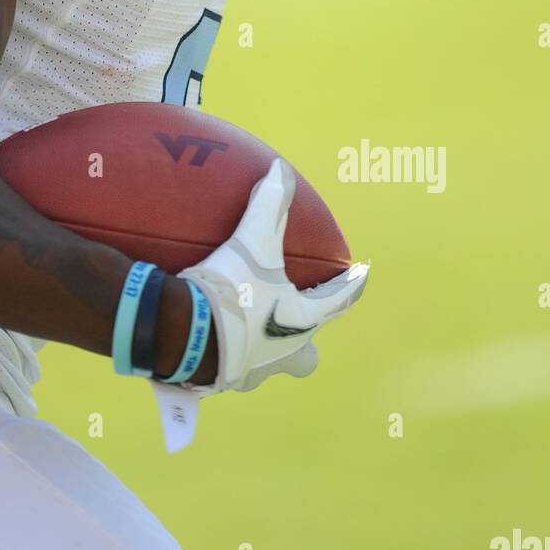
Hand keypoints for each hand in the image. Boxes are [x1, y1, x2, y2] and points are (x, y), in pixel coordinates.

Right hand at [178, 157, 368, 394]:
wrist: (186, 335)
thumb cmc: (233, 290)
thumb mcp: (253, 241)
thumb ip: (270, 203)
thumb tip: (282, 168)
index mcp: (300, 322)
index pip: (338, 300)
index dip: (351, 284)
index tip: (362, 273)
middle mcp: (281, 354)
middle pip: (305, 357)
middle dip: (303, 341)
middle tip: (292, 317)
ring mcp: (250, 372)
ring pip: (266, 365)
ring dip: (260, 348)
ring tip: (242, 327)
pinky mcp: (217, 380)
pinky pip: (226, 369)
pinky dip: (220, 353)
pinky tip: (204, 339)